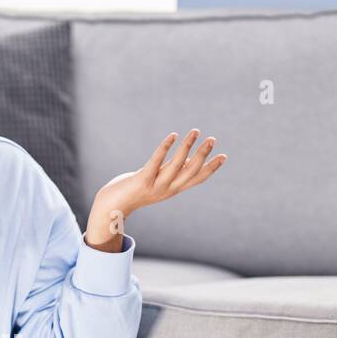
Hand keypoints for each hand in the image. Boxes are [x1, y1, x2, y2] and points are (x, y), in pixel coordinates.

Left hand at [94, 129, 226, 222]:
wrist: (112, 206)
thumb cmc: (135, 190)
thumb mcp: (157, 181)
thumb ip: (172, 172)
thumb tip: (187, 158)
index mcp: (173, 190)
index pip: (197, 179)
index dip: (211, 168)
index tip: (224, 156)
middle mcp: (167, 189)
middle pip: (190, 171)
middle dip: (203, 155)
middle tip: (212, 139)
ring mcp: (155, 186)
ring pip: (176, 166)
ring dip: (187, 147)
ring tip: (195, 131)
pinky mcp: (142, 180)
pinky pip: (156, 162)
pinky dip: (165, 148)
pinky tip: (173, 135)